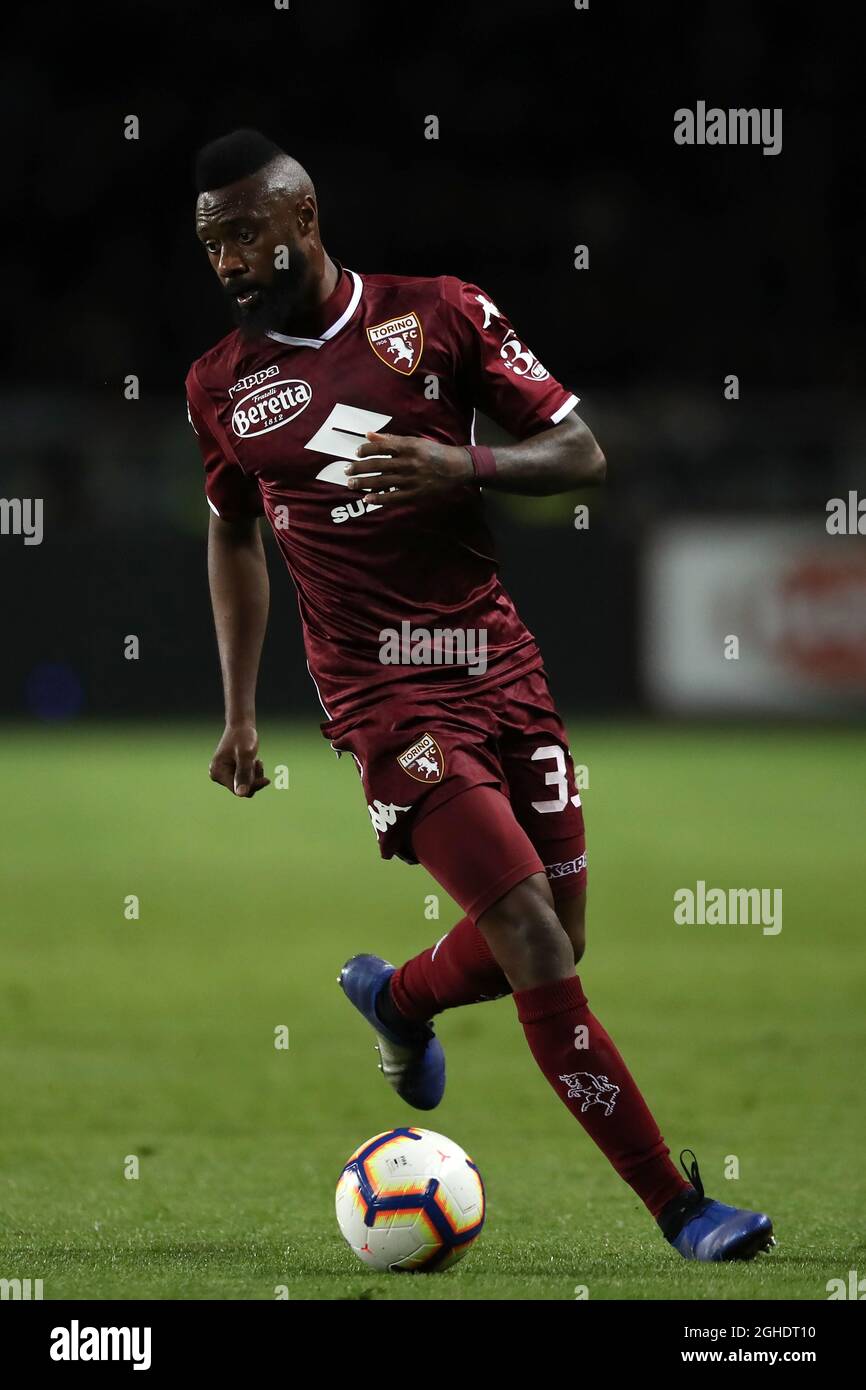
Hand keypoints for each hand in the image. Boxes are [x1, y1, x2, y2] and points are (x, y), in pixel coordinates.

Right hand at [209, 723, 269, 797]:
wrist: (241, 725)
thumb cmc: (243, 737)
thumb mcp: (246, 754)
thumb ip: (244, 774)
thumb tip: (241, 794)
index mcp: (217, 772)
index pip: (237, 789)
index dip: (253, 786)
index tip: (267, 779)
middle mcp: (217, 775)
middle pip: (241, 788)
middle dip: (253, 778)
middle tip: (258, 762)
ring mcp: (223, 774)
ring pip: (245, 785)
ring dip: (254, 775)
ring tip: (256, 760)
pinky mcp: (230, 772)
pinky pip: (245, 780)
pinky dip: (252, 773)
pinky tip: (254, 761)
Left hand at [344, 431, 473, 504]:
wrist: (457, 468)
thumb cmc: (434, 452)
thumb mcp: (414, 441)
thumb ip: (391, 439)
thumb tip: (368, 435)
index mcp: (409, 447)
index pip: (382, 447)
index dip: (367, 450)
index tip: (356, 452)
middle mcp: (409, 463)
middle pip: (379, 465)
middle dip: (360, 468)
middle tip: (347, 470)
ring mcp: (412, 479)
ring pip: (383, 481)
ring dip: (365, 483)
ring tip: (351, 484)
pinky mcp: (415, 493)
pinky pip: (394, 497)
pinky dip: (380, 498)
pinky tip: (368, 499)